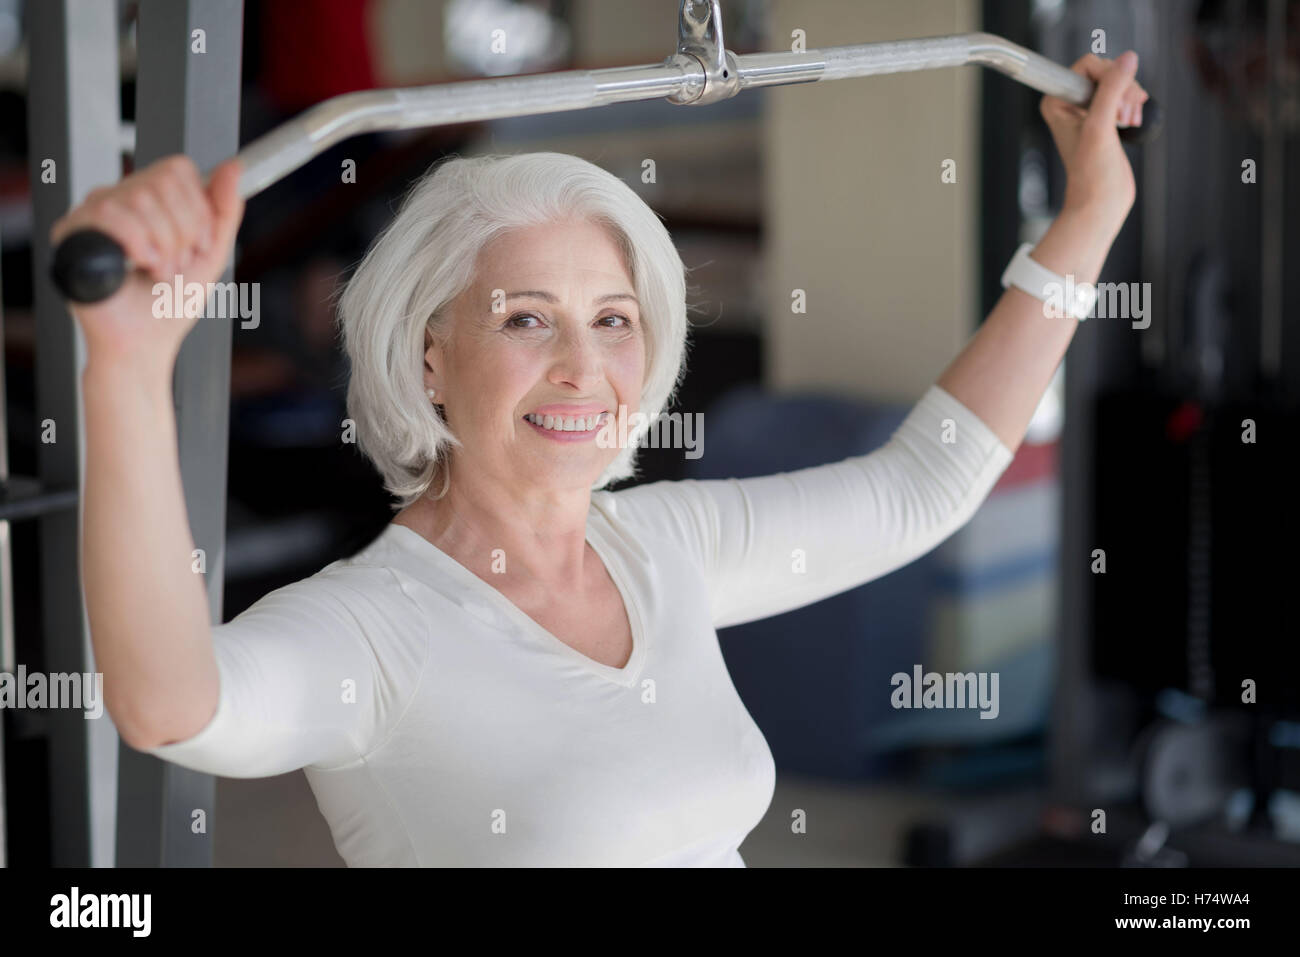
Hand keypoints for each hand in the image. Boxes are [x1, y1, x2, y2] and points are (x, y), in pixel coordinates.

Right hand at [50, 155, 244, 372]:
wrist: (144, 343)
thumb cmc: (170, 304)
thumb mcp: (211, 253)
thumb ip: (225, 211)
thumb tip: (234, 167)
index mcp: (147, 200)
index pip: (177, 169)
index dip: (197, 208)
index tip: (197, 244)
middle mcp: (116, 199)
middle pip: (162, 181)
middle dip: (183, 232)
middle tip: (175, 264)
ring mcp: (91, 213)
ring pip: (140, 197)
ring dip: (163, 246)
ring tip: (157, 272)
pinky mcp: (70, 232)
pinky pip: (111, 214)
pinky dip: (138, 245)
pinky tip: (137, 266)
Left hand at [1039, 50, 1147, 240]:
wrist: (1101, 200)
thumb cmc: (1092, 172)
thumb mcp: (1101, 125)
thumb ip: (1111, 89)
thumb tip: (1129, 58)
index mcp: (1056, 101)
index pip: (1087, 65)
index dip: (1108, 77)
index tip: (1114, 103)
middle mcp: (1069, 103)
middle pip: (1106, 71)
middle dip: (1122, 90)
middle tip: (1124, 116)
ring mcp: (1087, 110)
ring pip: (1118, 83)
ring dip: (1130, 98)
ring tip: (1128, 121)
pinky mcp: (1104, 119)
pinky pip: (1123, 96)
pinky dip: (1132, 105)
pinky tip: (1131, 122)